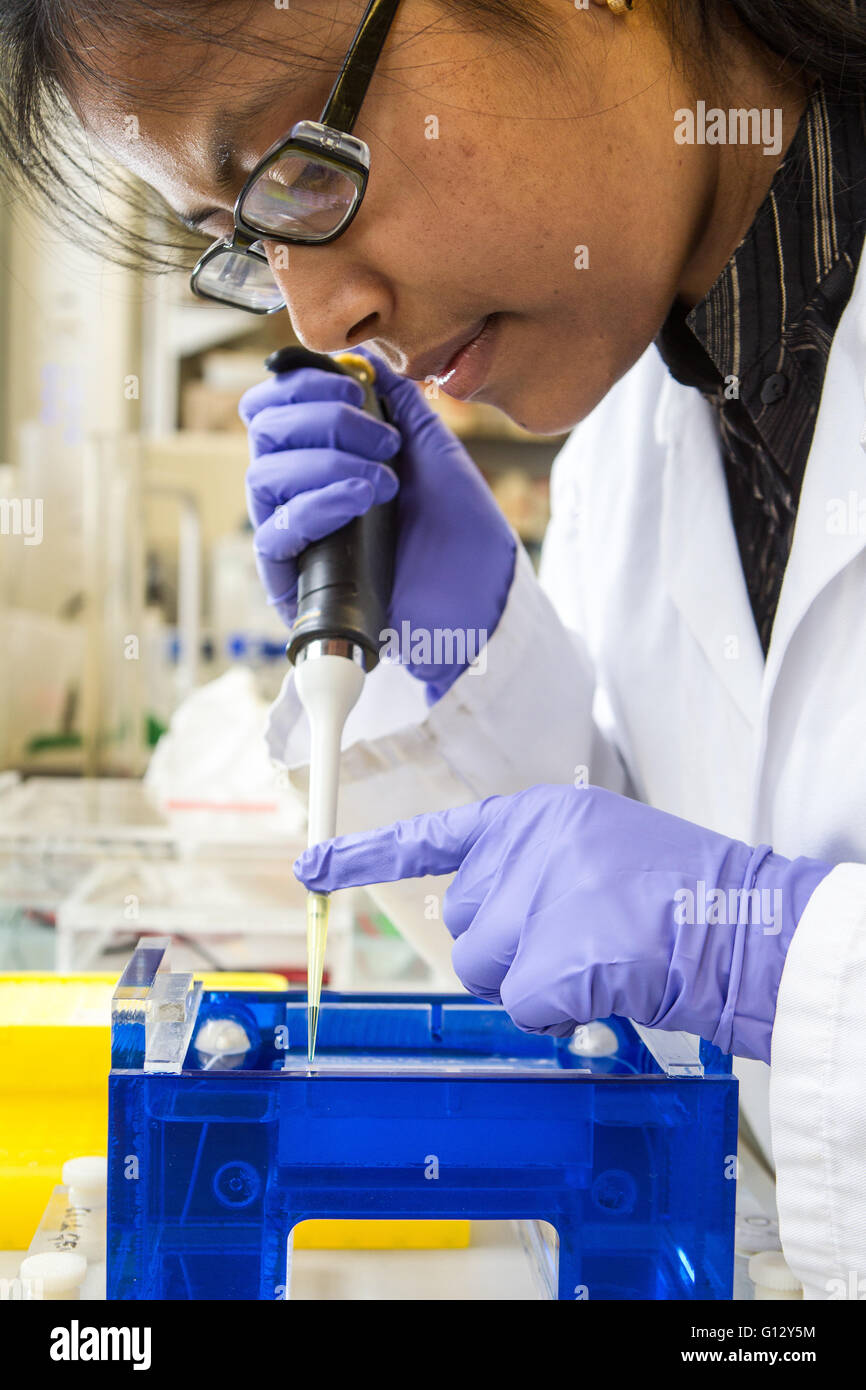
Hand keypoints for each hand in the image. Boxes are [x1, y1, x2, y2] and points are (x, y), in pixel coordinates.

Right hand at [239, 352, 516, 697]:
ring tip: (382, 479)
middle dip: (321, 418)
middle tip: (381, 440)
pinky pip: (274, 533)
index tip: (352, 385)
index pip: (276, 407)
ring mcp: (296, 536)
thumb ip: (396, 401)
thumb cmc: (462, 532)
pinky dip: (315, 504)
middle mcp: (300, 493)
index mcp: (324, 458)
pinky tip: (359, 497)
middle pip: (262, 433)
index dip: (301, 384)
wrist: (481, 597)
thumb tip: (363, 357)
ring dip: (324, 461)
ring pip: (262, 477)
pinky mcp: (294, 581)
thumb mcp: (433, 449)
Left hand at [294, 784, 830, 1061]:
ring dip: (531, 983)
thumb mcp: (599, 850)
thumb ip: (534, 870)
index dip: (362, 855)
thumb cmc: (681, 895)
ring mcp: (535, 902)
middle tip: (578, 941)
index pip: (432, 838)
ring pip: (483, 973)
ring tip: (597, 958)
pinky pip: (522, 1009)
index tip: (306, 863)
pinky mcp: (550, 960)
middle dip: (508, 949)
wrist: (744, 925)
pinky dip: (561, 1012)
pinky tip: (606, 985)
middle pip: (463, 927)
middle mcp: (523, 850)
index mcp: (533, 817)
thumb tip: (482, 921)